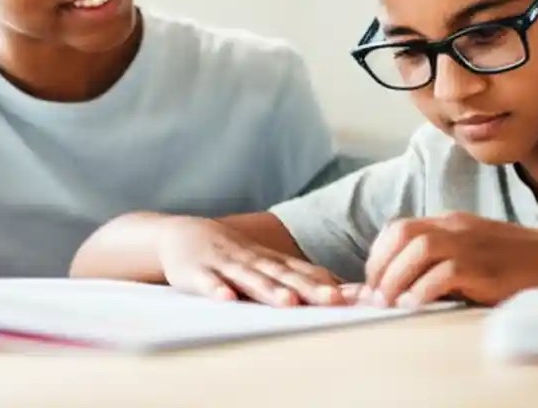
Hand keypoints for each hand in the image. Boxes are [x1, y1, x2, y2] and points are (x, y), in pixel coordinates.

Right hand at [157, 217, 344, 306]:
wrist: (180, 234)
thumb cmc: (231, 254)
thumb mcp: (265, 262)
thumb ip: (298, 275)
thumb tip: (342, 290)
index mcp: (270, 261)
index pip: (304, 272)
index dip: (329, 285)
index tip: (357, 298)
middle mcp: (252, 261)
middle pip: (284, 276)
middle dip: (309, 288)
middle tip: (335, 301)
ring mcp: (225, 265)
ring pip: (250, 279)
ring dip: (269, 290)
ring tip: (289, 303)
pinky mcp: (196, 272)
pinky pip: (208, 282)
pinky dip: (217, 290)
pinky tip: (227, 300)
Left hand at [361, 212, 537, 307]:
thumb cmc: (516, 261)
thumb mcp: (473, 248)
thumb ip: (442, 257)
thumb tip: (403, 284)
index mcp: (451, 223)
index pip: (400, 227)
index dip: (379, 254)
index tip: (373, 281)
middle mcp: (457, 228)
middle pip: (403, 234)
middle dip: (381, 266)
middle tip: (376, 296)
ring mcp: (472, 246)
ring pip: (419, 248)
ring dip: (396, 277)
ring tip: (389, 303)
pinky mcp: (486, 269)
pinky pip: (445, 273)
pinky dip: (423, 289)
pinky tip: (414, 305)